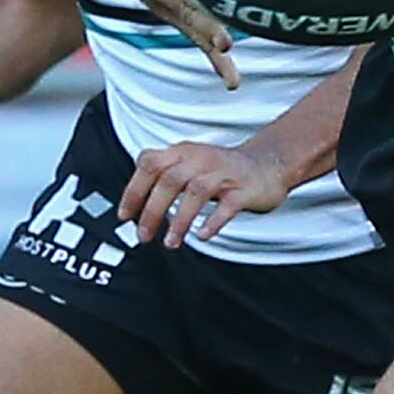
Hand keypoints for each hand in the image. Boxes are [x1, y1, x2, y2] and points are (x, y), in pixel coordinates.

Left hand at [122, 137, 294, 248]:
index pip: (150, 164)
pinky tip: (202, 235)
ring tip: (171, 241)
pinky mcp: (245, 189)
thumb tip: (134, 199)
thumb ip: (162, 174)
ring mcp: (224, 173)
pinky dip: (212, 221)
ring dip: (180, 220)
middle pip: (170, 179)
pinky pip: (227, 205)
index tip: (125, 215)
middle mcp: (202, 158)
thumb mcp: (189, 163)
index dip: (134, 190)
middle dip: (152, 210)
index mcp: (184, 152)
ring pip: (196, 192)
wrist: (268, 164)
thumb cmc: (223, 170)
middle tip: (144, 235)